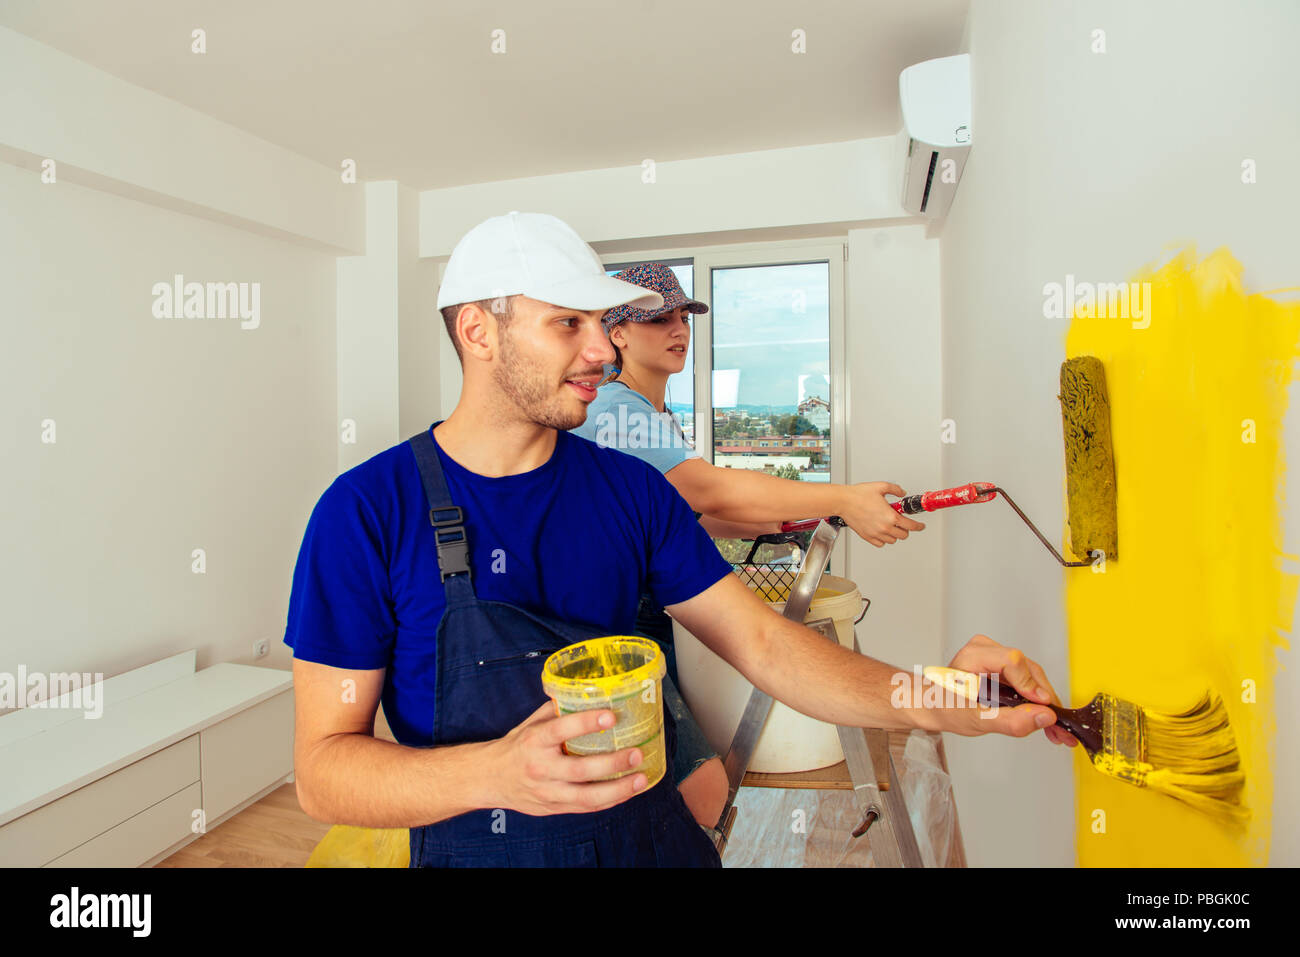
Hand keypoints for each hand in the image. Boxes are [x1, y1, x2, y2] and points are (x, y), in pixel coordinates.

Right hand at [484, 701, 650, 814]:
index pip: (560, 730)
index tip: (611, 715)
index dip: (586, 723)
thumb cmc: (517, 746)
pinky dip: (610, 800)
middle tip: (636, 753)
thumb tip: (590, 693)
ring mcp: (547, 792)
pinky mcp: (554, 807)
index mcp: (534, 740)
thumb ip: (558, 711)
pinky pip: (586, 807)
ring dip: (618, 789)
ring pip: (586, 796)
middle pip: (579, 770)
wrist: (490, 779)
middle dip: (611, 763)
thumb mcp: (531, 723)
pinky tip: (629, 791)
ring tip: (641, 778)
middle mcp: (540, 768)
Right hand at [840, 482, 924, 546]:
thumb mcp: (882, 486)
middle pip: (903, 535)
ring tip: (890, 526)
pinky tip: (881, 531)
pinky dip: (883, 539)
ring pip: (892, 540)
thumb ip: (895, 489)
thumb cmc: (859, 495)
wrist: (844, 501)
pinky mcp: (867, 536)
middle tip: (902, 523)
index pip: (911, 526)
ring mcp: (875, 534)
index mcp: (891, 516)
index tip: (920, 526)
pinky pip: (880, 544)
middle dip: (905, 529)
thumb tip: (902, 493)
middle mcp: (884, 527)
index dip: (918, 526)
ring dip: (894, 534)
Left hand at [944, 634, 1077, 745]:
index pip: (1012, 660)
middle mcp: (986, 649)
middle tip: (1057, 726)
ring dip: (1046, 703)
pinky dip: (1038, 701)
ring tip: (1055, 729)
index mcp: (973, 655)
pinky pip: (1028, 679)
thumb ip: (1010, 721)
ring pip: (1032, 675)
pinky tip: (1047, 719)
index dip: (1029, 684)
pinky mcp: (1004, 666)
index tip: (1043, 706)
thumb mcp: (976, 720)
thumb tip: (1044, 717)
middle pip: (1027, 668)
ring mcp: (997, 655)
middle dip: (1045, 699)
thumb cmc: (946, 707)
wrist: (934, 706)